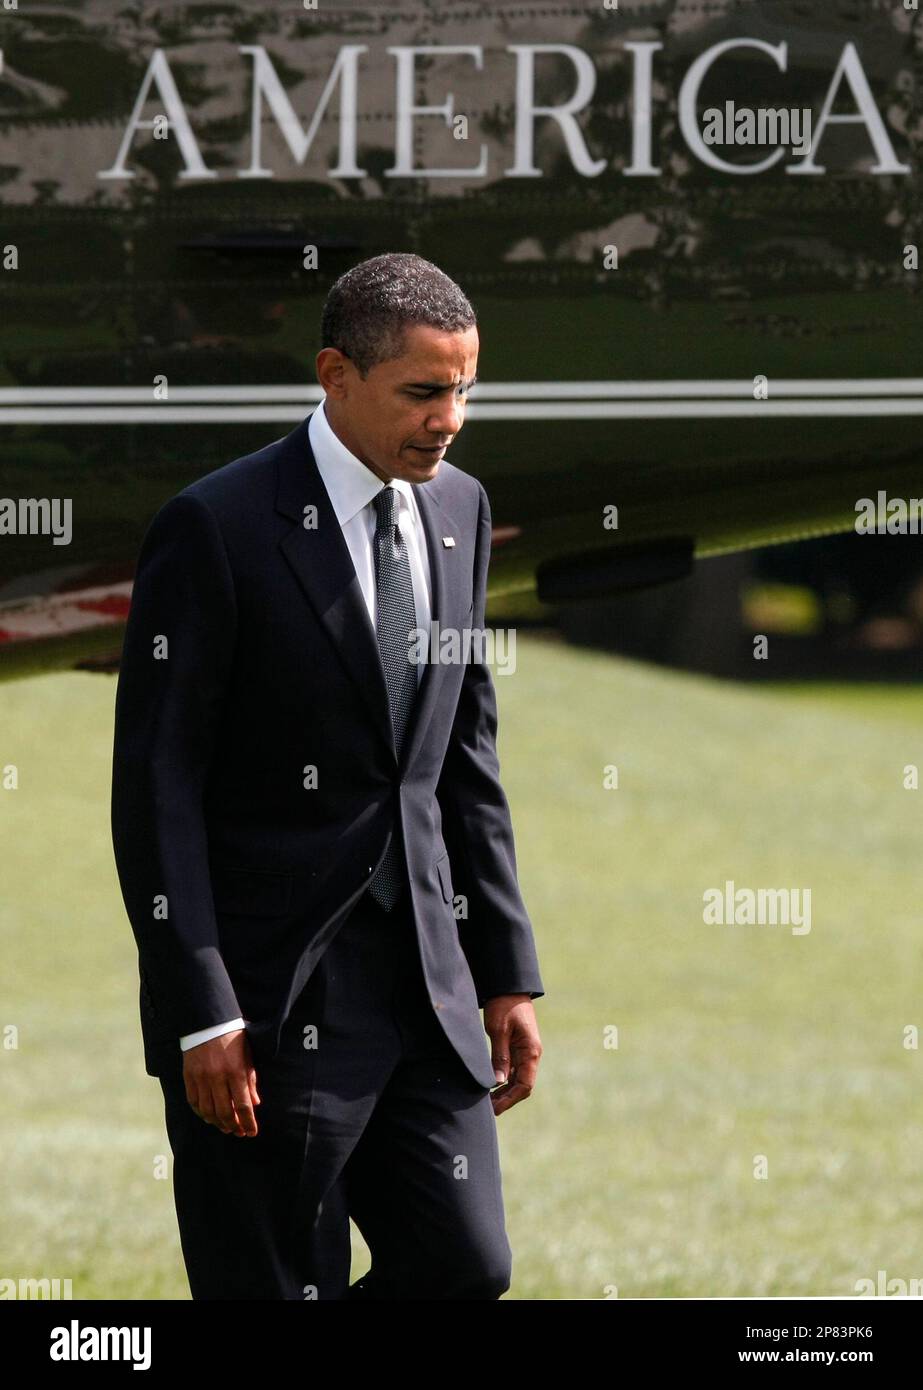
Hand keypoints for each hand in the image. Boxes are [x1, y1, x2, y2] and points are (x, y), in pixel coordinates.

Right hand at [182, 1028, 260, 1136]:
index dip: (248, 1122)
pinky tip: (209, 1116)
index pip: (243, 1105)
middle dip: (234, 1126)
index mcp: (236, 1070)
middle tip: (239, 1132)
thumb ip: (250, 1080)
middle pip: (224, 1112)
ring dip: (217, 1123)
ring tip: (226, 1127)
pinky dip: (201, 1113)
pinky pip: (194, 1102)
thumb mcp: (247, 1054)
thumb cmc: (232, 1036)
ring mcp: (201, 1078)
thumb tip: (255, 1103)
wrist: (207, 1021)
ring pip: (208, 1111)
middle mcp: (217, 1077)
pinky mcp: (189, 1076)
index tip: (252, 1132)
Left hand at [483, 995, 541, 1115]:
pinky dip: (504, 1080)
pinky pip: (514, 1070)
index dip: (510, 1099)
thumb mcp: (499, 1030)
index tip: (495, 1109)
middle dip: (507, 1099)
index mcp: (531, 1050)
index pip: (525, 1084)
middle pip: (523, 1085)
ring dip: (505, 1091)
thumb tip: (498, 1082)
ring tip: (488, 1102)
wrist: (508, 987)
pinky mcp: (518, 1047)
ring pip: (518, 1079)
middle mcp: (531, 1054)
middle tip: (488, 1109)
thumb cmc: (504, 1006)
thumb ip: (499, 1057)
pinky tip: (492, 1087)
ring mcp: (525, 1051)